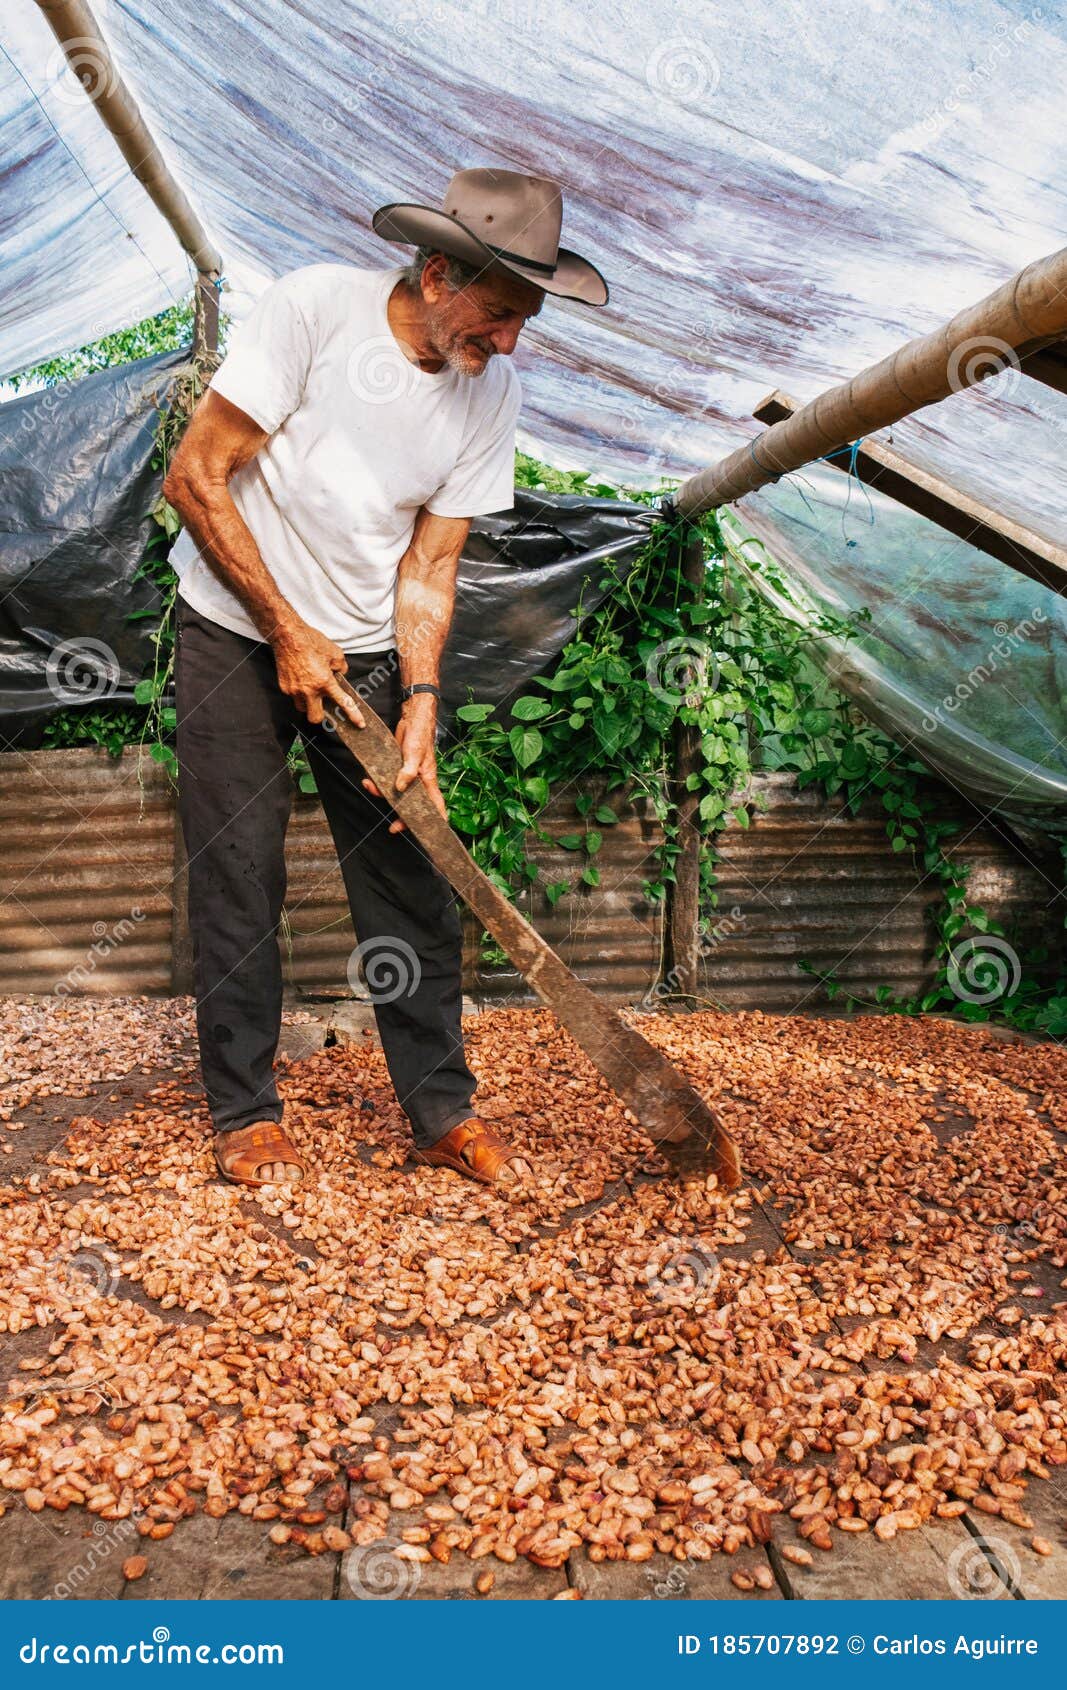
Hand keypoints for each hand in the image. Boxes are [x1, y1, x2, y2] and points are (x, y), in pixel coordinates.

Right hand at [270, 619, 364, 726]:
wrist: (288, 635)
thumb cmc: (310, 641)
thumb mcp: (335, 653)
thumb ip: (341, 667)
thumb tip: (340, 674)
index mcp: (325, 682)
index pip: (342, 703)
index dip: (353, 715)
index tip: (359, 724)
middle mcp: (309, 690)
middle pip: (315, 718)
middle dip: (321, 715)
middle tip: (323, 705)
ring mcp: (295, 690)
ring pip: (302, 708)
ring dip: (308, 704)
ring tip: (310, 690)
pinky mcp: (284, 687)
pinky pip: (293, 696)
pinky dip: (298, 692)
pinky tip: (301, 680)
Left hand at [362, 695, 445, 832]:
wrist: (412, 718)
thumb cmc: (420, 735)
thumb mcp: (414, 753)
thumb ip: (407, 772)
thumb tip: (399, 788)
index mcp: (428, 780)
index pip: (437, 804)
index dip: (437, 820)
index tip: (430, 832)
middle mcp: (419, 781)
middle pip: (413, 805)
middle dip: (403, 817)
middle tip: (393, 828)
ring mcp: (408, 775)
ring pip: (397, 794)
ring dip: (383, 795)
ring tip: (371, 788)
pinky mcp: (397, 768)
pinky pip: (388, 782)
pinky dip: (378, 783)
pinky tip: (369, 780)